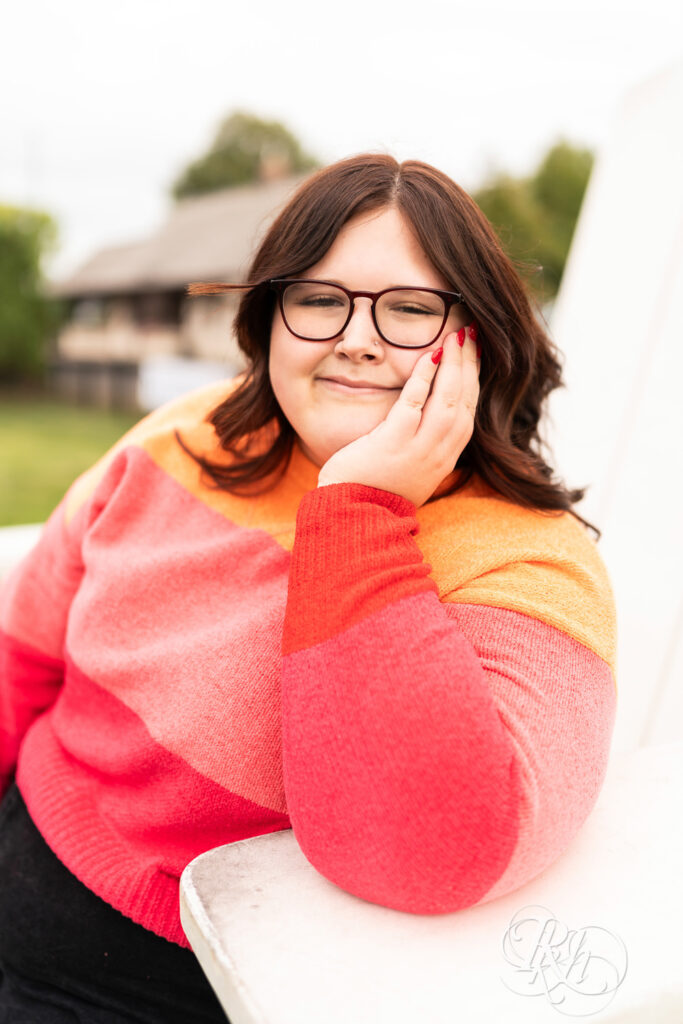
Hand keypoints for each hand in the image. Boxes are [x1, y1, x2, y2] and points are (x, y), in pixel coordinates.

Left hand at [317, 327, 480, 506]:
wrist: (352, 517)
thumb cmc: (374, 491)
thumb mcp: (410, 470)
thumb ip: (422, 445)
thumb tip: (427, 417)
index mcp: (444, 459)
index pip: (468, 412)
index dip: (474, 380)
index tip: (474, 354)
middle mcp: (438, 454)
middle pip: (464, 401)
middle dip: (470, 365)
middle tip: (471, 334)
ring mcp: (418, 450)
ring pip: (447, 400)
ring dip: (454, 365)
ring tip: (456, 337)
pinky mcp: (394, 443)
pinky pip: (413, 403)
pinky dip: (424, 378)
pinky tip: (429, 356)